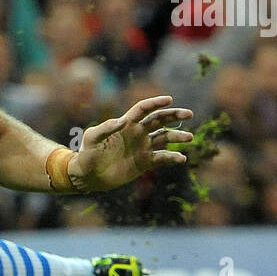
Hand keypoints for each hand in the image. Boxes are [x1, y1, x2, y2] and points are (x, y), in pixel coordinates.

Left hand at [68, 95, 193, 191]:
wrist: (89, 176)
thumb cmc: (87, 154)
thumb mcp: (92, 138)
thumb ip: (106, 128)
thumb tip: (122, 121)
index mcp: (126, 124)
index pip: (144, 109)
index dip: (156, 103)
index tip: (169, 99)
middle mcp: (137, 133)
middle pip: (159, 120)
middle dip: (174, 115)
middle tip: (189, 113)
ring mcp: (142, 147)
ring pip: (165, 137)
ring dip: (178, 136)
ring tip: (189, 137)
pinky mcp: (145, 162)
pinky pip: (162, 157)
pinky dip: (173, 157)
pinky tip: (181, 158)